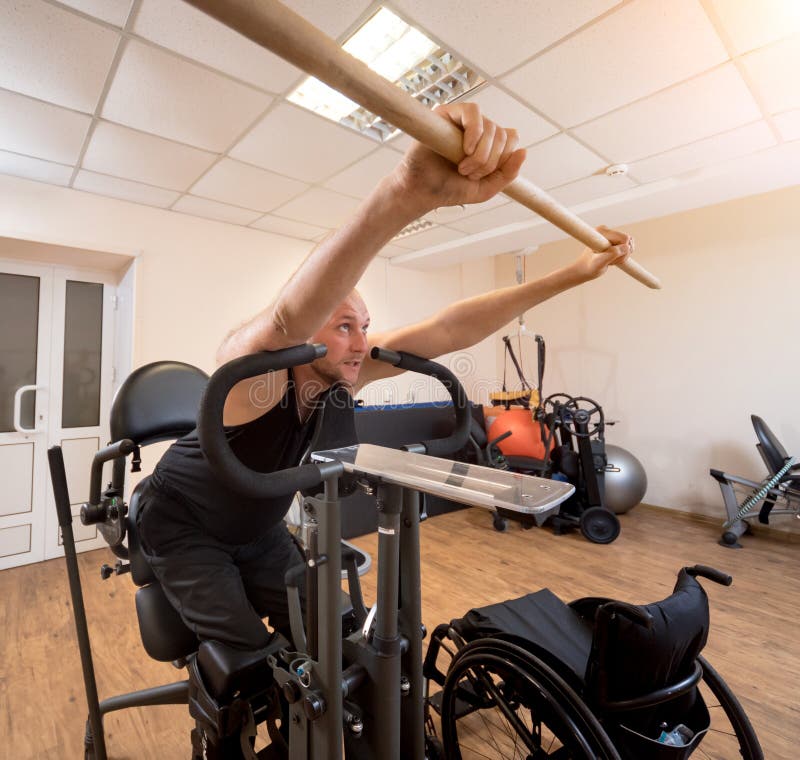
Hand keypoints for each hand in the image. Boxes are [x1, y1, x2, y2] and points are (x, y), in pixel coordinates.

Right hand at [390, 103, 525, 213]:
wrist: (422, 191)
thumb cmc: (450, 189)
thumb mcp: (486, 189)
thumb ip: (508, 174)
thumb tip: (524, 151)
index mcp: (487, 143)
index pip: (511, 138)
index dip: (504, 158)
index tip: (485, 175)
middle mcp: (477, 129)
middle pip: (502, 135)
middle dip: (490, 161)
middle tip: (469, 175)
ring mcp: (463, 120)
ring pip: (491, 126)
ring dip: (481, 154)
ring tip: (463, 167)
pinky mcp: (447, 113)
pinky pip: (473, 112)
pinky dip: (475, 132)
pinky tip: (466, 149)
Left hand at [569, 226, 633, 281]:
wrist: (583, 270)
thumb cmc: (588, 268)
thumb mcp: (599, 264)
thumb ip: (612, 255)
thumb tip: (626, 247)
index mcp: (601, 232)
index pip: (624, 239)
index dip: (622, 252)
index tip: (609, 258)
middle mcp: (605, 230)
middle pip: (628, 241)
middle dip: (622, 254)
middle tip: (609, 261)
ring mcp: (610, 234)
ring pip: (629, 245)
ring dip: (622, 256)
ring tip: (609, 260)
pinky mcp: (613, 240)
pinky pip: (627, 247)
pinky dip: (622, 256)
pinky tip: (611, 259)